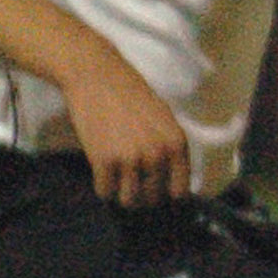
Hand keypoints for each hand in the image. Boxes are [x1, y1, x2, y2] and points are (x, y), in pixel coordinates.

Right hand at [59, 41, 190, 207]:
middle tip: (130, 183)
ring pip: (128, 201)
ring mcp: (131, 159)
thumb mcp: (164, 119)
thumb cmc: (130, 95)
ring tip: (117, 181)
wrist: (97, 76)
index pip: (179, 191)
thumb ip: (169, 148)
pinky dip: (102, 187)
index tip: (155, 192)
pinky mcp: (103, 161)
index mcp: (177, 144)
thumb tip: (172, 184)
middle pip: (152, 198)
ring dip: (122, 195)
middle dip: (142, 195)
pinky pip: (105, 192)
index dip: (166, 195)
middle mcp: (158, 154)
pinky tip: (102, 173)